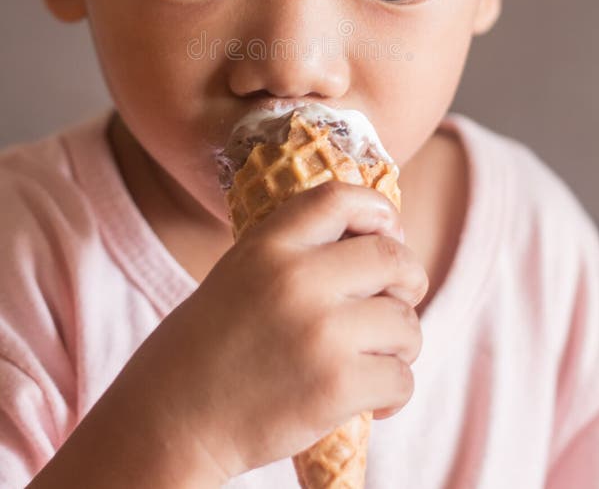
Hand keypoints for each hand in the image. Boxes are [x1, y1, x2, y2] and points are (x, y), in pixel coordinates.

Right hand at [136, 180, 427, 481]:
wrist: (171, 420)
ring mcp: (319, 331)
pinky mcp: (335, 386)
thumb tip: (380, 243)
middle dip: (409, 280)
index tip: (389, 233)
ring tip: (375, 360)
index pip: (342, 198)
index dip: (380, 211)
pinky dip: (393, 393)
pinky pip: (401, 378)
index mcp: (269, 245)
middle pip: (392, 257)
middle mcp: (296, 278)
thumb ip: (298, 253)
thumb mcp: (242, 273)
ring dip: (401, 345)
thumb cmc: (208, 347)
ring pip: (405, 323)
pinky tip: (369, 401)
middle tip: (397, 303)